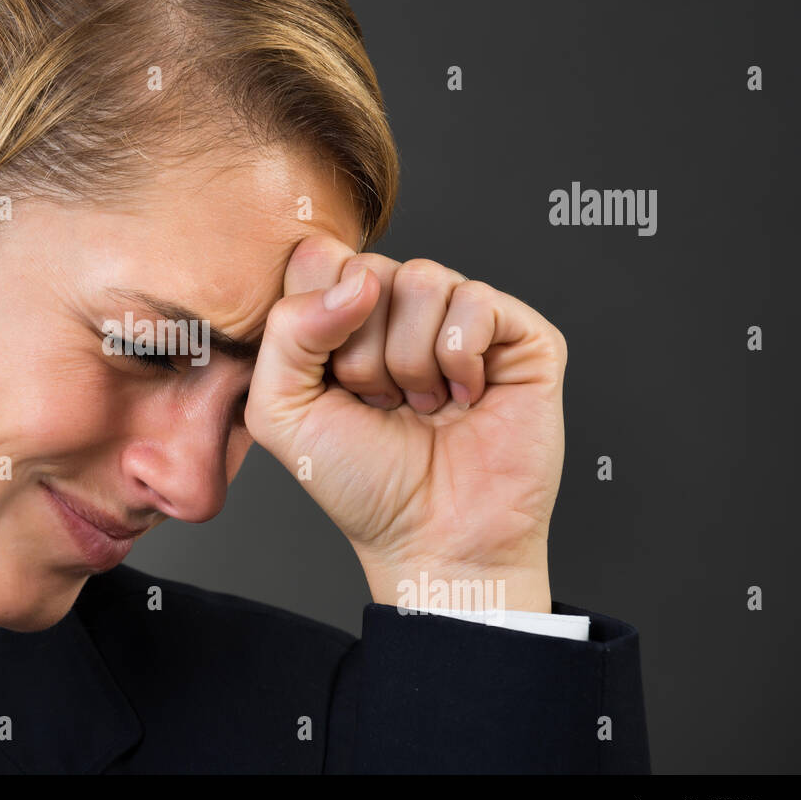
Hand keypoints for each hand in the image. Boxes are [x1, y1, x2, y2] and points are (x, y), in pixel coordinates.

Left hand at [244, 236, 567, 612]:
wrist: (432, 540)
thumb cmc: (361, 483)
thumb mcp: (282, 410)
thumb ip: (285, 332)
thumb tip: (358, 281)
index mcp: (343, 318)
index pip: (317, 259)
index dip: (316, 318)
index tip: (329, 380)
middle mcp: (402, 309)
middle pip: (367, 268)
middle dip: (361, 352)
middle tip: (379, 402)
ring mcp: (462, 317)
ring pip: (423, 278)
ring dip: (411, 361)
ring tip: (420, 404)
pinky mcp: (518, 334)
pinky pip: (477, 301)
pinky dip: (460, 360)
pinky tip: (465, 398)